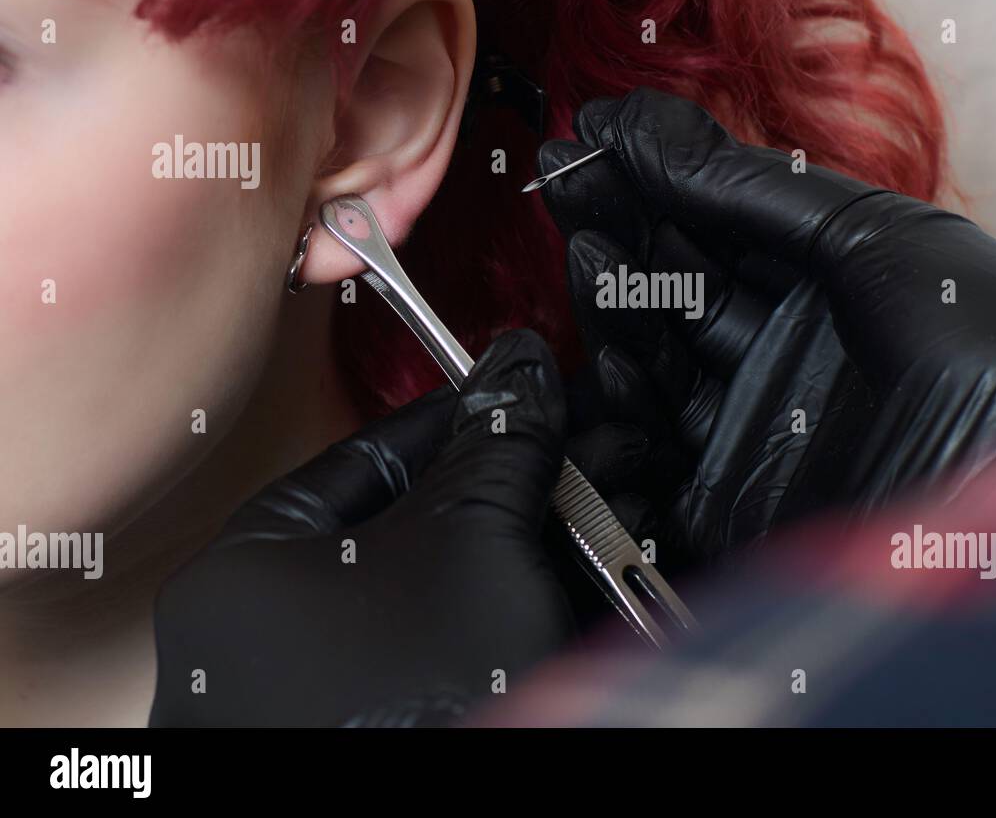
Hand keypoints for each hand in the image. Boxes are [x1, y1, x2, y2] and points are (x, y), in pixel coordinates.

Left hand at [149, 329, 573, 726]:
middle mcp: (274, 632)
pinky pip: (459, 639)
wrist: (487, 762)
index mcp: (247, 571)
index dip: (463, 414)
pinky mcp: (391, 717)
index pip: (368, 453)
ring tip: (610, 506)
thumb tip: (519, 372)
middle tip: (584, 450)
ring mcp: (331, 688)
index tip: (524, 393)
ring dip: (536, 539)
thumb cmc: (410, 699)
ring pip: (449, 584)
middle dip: (517, 482)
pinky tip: (589, 574)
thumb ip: (497, 443)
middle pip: (417, 521)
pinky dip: (522, 603)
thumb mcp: (470, 539)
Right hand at [539, 88, 995, 563]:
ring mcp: (763, 423)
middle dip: (622, 229)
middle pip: (679, 286)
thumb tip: (636, 120)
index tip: (590, 140)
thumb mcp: (868, 234)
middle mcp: (795, 349)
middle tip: (565, 181)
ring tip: (586, 246)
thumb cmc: (991, 341)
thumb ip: (742, 184)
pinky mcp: (737, 498)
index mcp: (838, 280)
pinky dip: (623, 400)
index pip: (718, 222)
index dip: (653, 180)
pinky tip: (609, 347)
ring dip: (618, 303)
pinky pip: (655, 448)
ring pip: (659, 359)